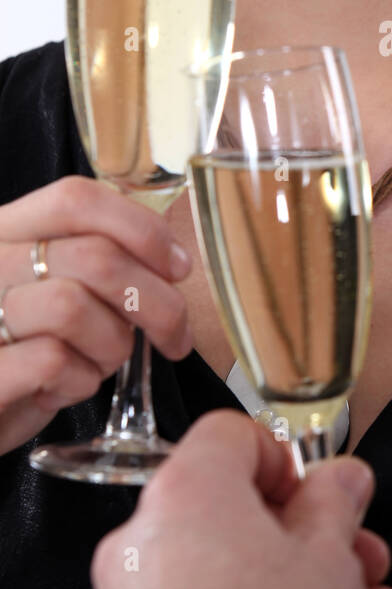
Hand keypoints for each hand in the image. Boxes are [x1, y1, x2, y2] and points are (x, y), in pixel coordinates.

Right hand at [0, 176, 192, 454]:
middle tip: (175, 338)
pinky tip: (66, 388)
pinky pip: (51, 361)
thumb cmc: (25, 348)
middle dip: (156, 303)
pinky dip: (79, 380)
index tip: (177, 268)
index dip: (141, 229)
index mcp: (6, 231)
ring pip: (72, 308)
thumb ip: (96, 262)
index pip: (76, 199)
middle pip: (93, 257)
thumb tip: (172, 263)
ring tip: (99, 365)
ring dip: (111, 346)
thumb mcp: (51, 289)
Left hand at [76, 410, 391, 588]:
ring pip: (208, 577)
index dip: (284, 459)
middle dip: (297, 539)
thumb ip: (335, 503)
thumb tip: (340, 481)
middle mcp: (138, 544)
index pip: (231, 434)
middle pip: (225, 514)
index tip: (317, 492)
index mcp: (186, 495)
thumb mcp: (331, 559)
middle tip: (347, 563)